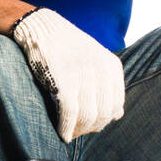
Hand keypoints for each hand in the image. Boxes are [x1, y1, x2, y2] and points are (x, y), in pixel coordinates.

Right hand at [11, 8, 124, 141]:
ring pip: (88, 117)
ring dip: (78, 131)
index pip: (116, 107)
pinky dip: (66, 128)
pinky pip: (70, 114)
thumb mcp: (95, 61)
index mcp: (112, 67)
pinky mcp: (65, 82)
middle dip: (90, 128)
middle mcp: (102, 71)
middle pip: (103, 115)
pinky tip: (62, 133)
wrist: (42, 27)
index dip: (102, 121)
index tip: (89, 125)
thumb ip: (108, 85)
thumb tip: (118, 115)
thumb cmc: (67, 47)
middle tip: (77, 132)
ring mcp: (84, 76)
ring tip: (69, 133)